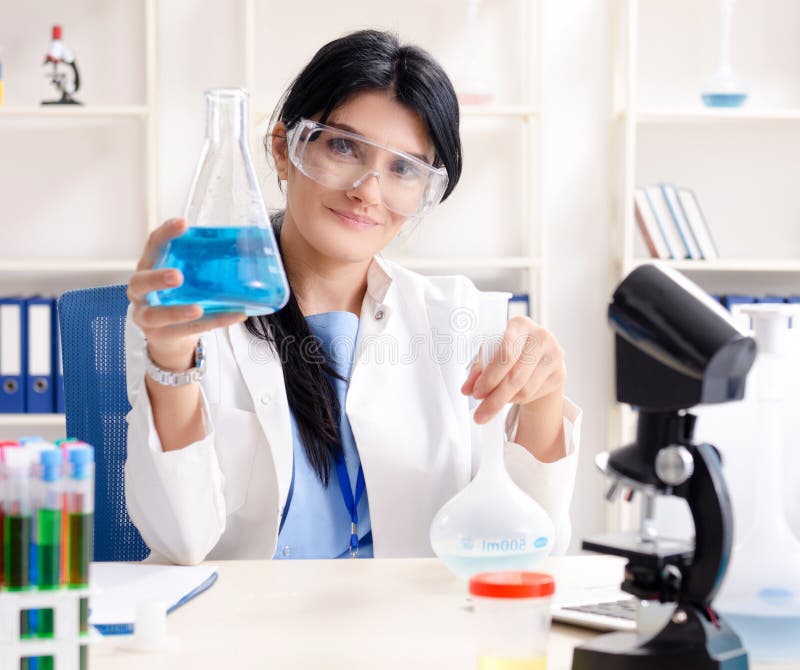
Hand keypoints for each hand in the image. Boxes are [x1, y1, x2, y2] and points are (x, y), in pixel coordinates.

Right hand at [127, 218, 247, 370]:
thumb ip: (200, 263)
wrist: (168, 334)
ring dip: (177, 312)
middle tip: (178, 276)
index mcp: (148, 268)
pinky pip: (185, 331)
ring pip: (156, 315)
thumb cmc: (176, 296)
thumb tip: (246, 246)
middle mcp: (140, 292)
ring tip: (197, 309)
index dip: (165, 235)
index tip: (183, 224)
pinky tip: (232, 315)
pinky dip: (210, 323)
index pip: (152, 246)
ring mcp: (146, 316)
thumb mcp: (184, 276)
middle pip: (140, 282)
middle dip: (158, 278)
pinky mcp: (160, 336)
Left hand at [460, 316, 566, 423]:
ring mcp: (554, 355)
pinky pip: (532, 395)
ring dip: (504, 401)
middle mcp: (541, 337)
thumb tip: (467, 389)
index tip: (476, 392)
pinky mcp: (559, 373)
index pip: (506, 353)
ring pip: (524, 390)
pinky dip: (517, 400)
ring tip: (493, 402)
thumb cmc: (512, 350)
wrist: (540, 355)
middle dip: (494, 399)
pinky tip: (511, 395)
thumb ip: (479, 369)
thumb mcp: (492, 353)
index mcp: (520, 325)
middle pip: (515, 376)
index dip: (490, 376)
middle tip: (480, 414)